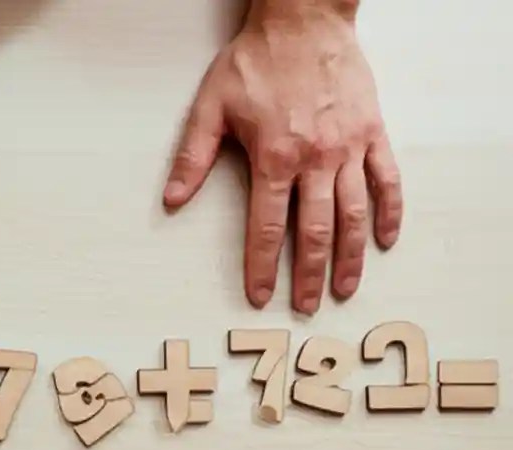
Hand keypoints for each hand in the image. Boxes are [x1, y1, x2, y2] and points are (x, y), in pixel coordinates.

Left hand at [164, 1, 402, 314]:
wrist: (304, 20)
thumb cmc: (256, 62)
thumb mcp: (210, 107)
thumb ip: (192, 158)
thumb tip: (173, 200)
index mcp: (274, 158)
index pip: (267, 228)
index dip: (263, 267)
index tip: (261, 296)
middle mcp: (316, 159)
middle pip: (316, 232)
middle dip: (311, 275)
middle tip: (308, 306)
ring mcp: (349, 148)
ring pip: (354, 215)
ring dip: (351, 257)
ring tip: (346, 289)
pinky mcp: (373, 132)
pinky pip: (387, 181)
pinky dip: (389, 213)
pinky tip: (384, 241)